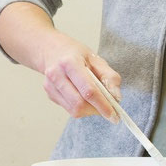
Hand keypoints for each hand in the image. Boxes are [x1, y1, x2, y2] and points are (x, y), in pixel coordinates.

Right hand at [0, 2, 121, 121]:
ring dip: (89, 110)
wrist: (52, 50)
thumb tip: (116, 97)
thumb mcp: (96, 59)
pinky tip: (82, 96)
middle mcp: (56, 75)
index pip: (88, 90)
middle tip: (107, 108)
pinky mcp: (49, 94)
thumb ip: (109, 76)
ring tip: (95, 101)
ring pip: (74, 110)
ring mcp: (50, 86)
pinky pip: (69, 108)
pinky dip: (81, 107)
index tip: (114, 115)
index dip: (102, 105)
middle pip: (79, 104)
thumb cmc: (76, 54)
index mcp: (70, 63)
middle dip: (96, 110)